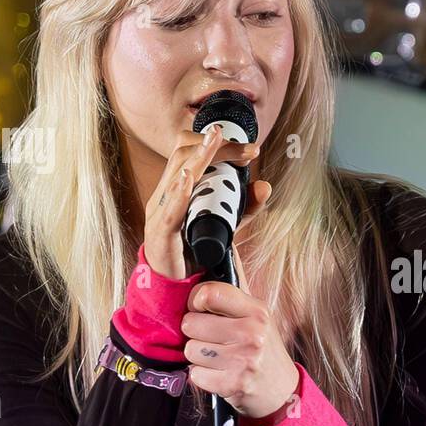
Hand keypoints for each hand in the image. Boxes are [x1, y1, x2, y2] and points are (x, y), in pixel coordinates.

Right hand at [142, 126, 269, 278]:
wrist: (174, 284)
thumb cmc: (193, 248)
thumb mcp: (223, 223)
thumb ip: (243, 206)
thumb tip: (265, 186)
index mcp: (176, 187)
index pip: (190, 151)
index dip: (217, 144)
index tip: (249, 149)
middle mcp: (165, 194)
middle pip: (183, 155)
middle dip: (216, 147)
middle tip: (248, 150)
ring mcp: (160, 212)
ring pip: (176, 175)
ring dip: (199, 157)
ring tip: (215, 141)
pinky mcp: (160, 234)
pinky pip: (169, 210)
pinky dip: (179, 193)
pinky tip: (188, 179)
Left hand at [182, 280, 297, 418]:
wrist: (281, 391)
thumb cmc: (264, 349)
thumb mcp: (259, 316)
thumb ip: (237, 289)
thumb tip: (227, 248)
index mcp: (257, 311)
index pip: (210, 292)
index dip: (196, 300)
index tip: (202, 308)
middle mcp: (252, 333)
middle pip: (191, 323)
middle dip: (195, 333)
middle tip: (213, 339)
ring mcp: (243, 360)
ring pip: (190, 350)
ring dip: (198, 356)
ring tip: (217, 358)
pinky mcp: (232, 384)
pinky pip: (195, 374)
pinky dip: (202, 376)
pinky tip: (218, 374)